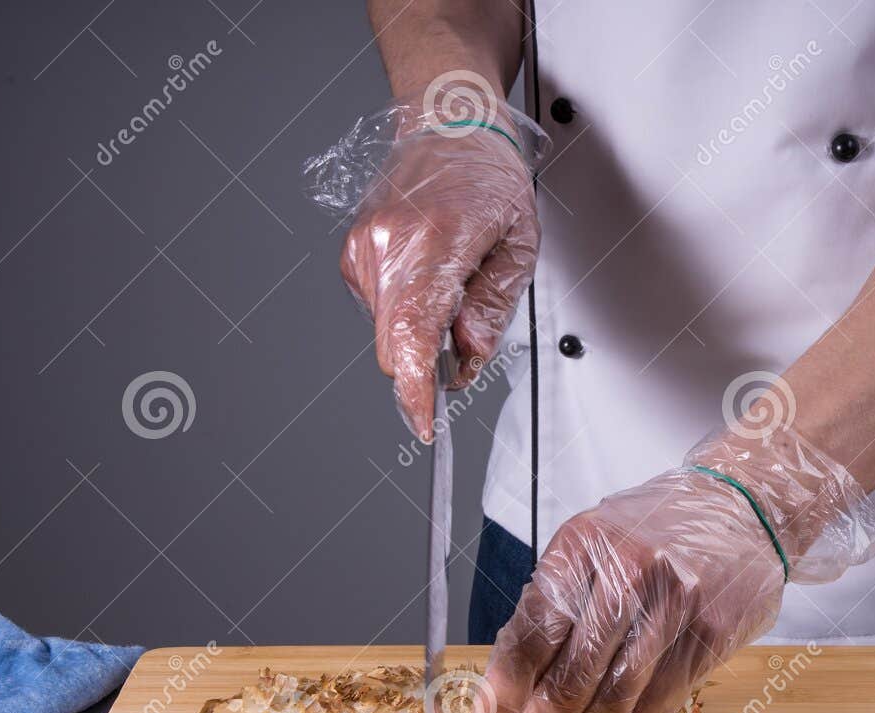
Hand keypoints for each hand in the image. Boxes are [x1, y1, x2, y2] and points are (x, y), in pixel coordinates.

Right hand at [339, 123, 537, 440]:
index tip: (423, 425)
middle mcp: (389, 245)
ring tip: (453, 281)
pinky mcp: (355, 252)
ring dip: (421, 329)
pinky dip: (406, 309)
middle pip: (395, 346)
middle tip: (468, 331)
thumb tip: (468, 356)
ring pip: (388, 332)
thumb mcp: (519, 245)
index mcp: (435, 241)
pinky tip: (429, 274)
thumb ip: (493, 308)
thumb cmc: (488, 176)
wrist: (448, 125)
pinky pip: (379, 309)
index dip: (417, 391)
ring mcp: (365, 247)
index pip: (413, 337)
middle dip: (430, 360)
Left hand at [476, 427, 874, 712]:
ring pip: (617, 698)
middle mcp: (631, 572)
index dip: (506, 688)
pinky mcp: (708, 637)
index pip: (536, 629)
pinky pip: (657, 704)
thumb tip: (502, 693)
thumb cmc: (651, 531)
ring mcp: (676, 606)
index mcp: (585, 543)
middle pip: (574, 672)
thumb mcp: (590, 546)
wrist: (742, 506)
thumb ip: (548, 609)